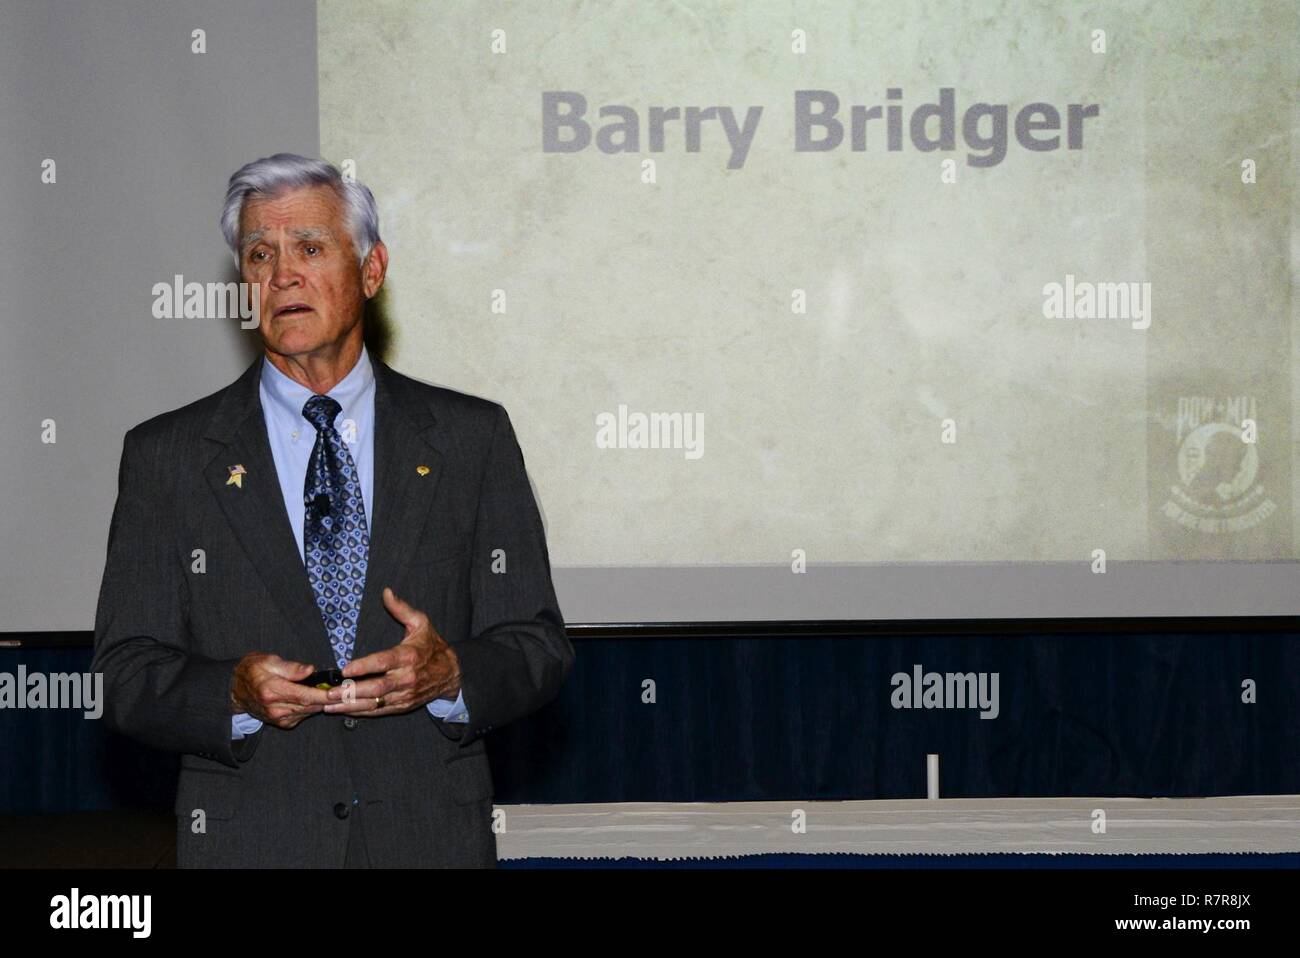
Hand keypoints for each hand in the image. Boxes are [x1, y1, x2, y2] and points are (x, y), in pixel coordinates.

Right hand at [230, 653, 331, 728]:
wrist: (235, 689)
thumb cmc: (252, 671)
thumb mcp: (269, 660)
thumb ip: (291, 667)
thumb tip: (310, 670)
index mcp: (271, 691)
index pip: (304, 695)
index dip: (325, 695)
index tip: (341, 692)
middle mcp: (275, 708)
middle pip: (310, 705)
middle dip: (329, 697)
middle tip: (344, 688)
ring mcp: (278, 718)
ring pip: (309, 711)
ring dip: (321, 702)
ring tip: (330, 690)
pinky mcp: (282, 723)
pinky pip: (304, 715)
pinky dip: (312, 706)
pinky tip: (313, 696)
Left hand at [323, 587, 461, 716]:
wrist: (452, 673)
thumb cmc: (432, 645)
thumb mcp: (421, 623)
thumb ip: (401, 609)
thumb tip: (386, 592)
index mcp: (408, 656)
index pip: (383, 662)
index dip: (364, 667)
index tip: (345, 669)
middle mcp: (406, 677)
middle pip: (376, 687)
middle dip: (351, 691)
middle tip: (329, 692)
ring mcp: (405, 694)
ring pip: (375, 703)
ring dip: (350, 705)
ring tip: (329, 704)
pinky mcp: (403, 705)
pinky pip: (379, 711)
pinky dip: (361, 711)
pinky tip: (344, 710)